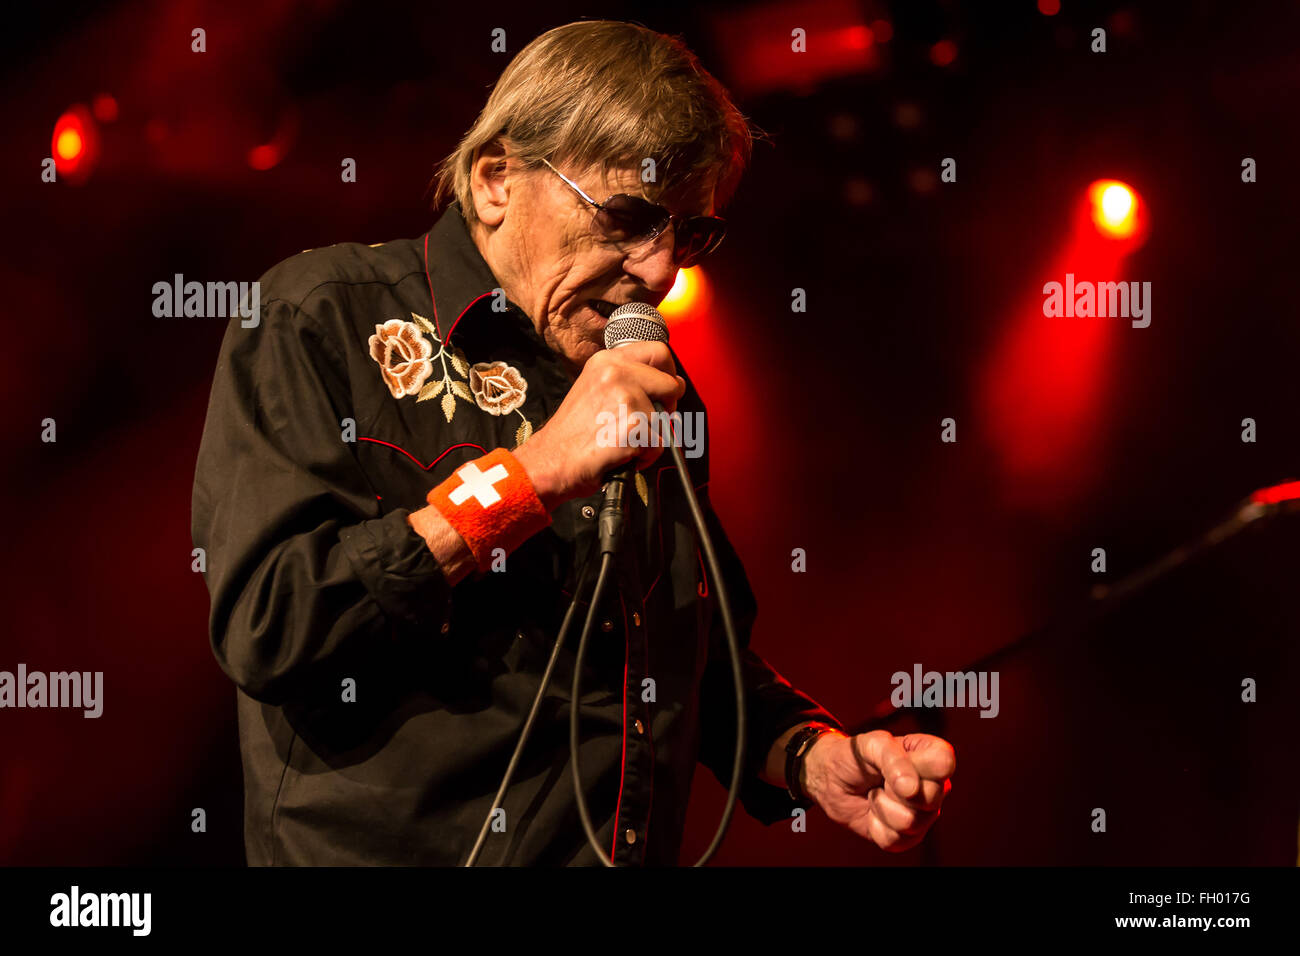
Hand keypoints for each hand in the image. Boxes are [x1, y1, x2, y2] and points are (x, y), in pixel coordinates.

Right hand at [513, 342, 685, 509]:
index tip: (665, 390)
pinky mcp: (632, 425)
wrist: (549, 462)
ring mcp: (624, 397)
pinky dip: (646, 456)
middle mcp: (615, 373)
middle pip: (670, 384)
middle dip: (667, 407)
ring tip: (622, 443)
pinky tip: (622, 455)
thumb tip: (674, 383)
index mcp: (606, 361)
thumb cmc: (572, 434)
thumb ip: (630, 381)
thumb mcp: (595, 389)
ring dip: (650, 437)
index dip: (668, 374)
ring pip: (664, 419)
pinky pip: (659, 444)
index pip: (658, 352)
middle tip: (645, 424)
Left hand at [803, 730, 954, 851]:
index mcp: (932, 756)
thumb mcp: (870, 745)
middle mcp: (936, 787)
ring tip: (875, 793)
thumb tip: (912, 789)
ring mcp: (925, 815)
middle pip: (930, 798)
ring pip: (911, 822)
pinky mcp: (909, 838)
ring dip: (881, 806)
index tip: (892, 760)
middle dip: (893, 788)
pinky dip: (874, 825)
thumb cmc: (855, 758)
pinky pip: (895, 840)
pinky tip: (872, 812)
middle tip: (881, 779)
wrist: (833, 782)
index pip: (943, 763)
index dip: (917, 765)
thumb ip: (893, 758)